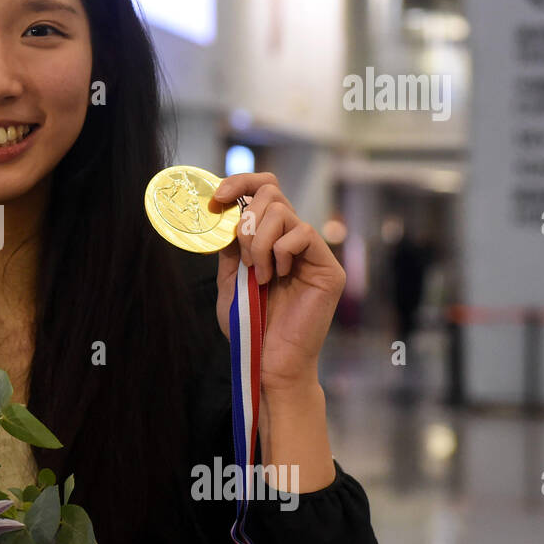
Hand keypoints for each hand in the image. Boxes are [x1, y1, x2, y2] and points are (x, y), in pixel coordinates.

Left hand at [210, 172, 344, 393]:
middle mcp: (293, 239)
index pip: (264, 188)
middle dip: (245, 219)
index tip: (216, 199)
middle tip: (242, 254)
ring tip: (258, 274)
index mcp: (270, 237)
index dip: (240, 183)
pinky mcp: (328, 268)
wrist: (265, 360)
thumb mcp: (229, 277)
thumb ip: (230, 244)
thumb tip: (225, 210)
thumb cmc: (248, 325)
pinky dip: (279, 251)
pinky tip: (276, 277)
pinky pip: (303, 233)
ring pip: (282, 211)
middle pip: (272, 192)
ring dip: (258, 240)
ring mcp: (312, 252)